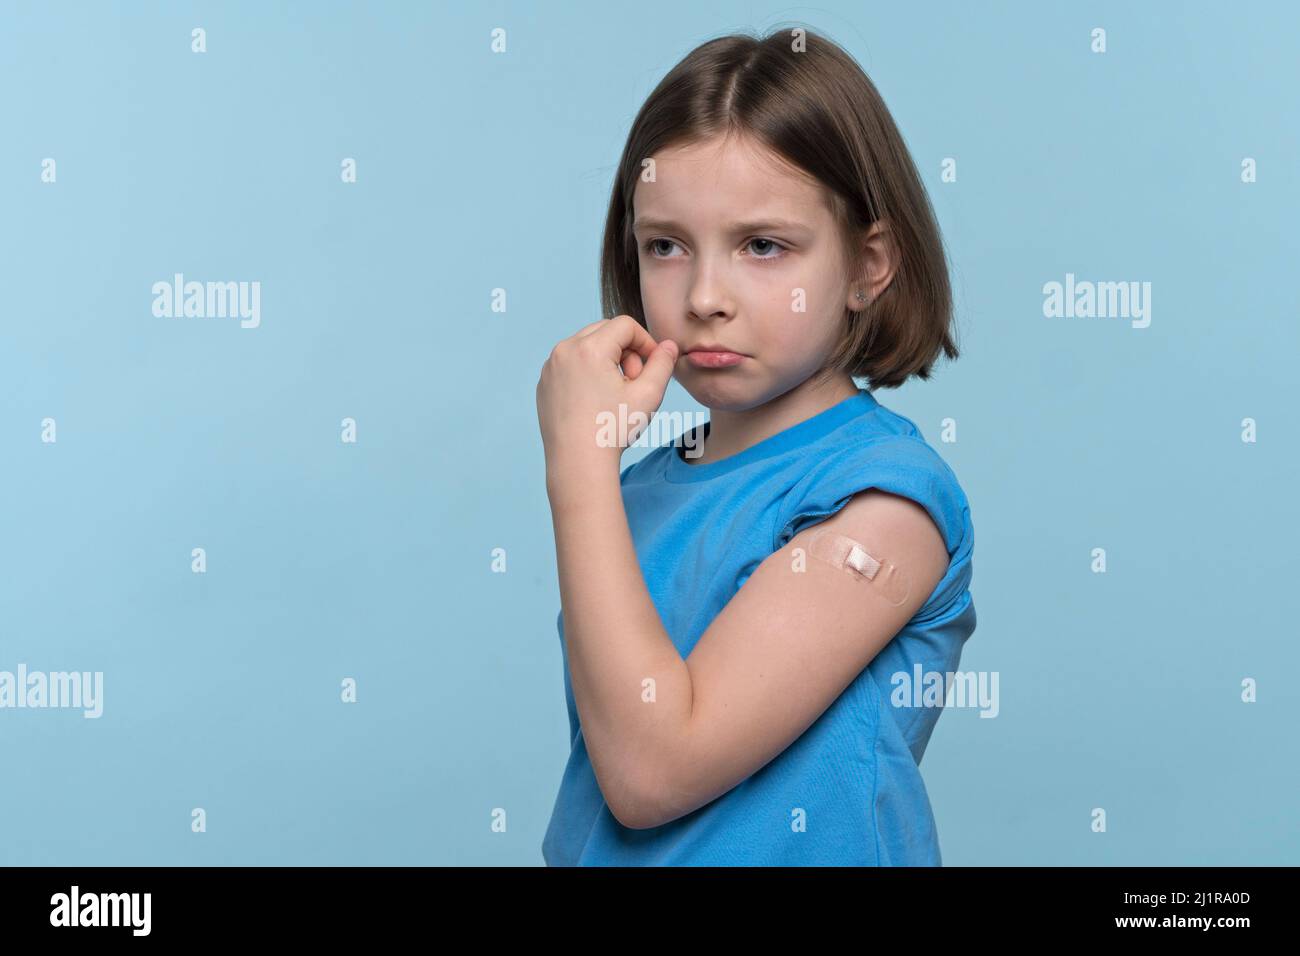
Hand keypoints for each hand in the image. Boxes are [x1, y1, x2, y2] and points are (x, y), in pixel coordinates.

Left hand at [535, 315, 678, 477]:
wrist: (577, 462)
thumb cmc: (612, 430)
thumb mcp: (649, 394)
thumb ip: (663, 364)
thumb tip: (668, 346)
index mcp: (589, 348)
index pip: (625, 325)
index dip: (645, 342)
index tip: (652, 366)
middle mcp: (564, 350)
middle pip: (604, 331)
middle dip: (625, 351)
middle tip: (633, 382)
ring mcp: (550, 367)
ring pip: (586, 346)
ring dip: (606, 360)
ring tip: (614, 393)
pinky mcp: (544, 383)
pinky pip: (570, 364)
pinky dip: (587, 373)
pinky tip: (595, 402)